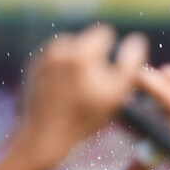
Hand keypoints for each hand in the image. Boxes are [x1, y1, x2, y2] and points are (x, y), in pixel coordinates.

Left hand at [6, 25, 148, 169]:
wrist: (44, 136)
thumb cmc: (84, 118)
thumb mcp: (116, 94)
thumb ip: (131, 63)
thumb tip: (137, 40)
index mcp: (81, 52)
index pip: (104, 32)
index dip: (112, 52)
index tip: (110, 72)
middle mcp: (59, 48)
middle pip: (85, 39)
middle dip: (93, 56)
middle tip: (94, 85)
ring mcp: (43, 57)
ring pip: (68, 48)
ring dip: (76, 61)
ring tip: (79, 88)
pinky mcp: (32, 67)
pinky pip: (54, 59)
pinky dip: (61, 69)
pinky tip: (64, 91)